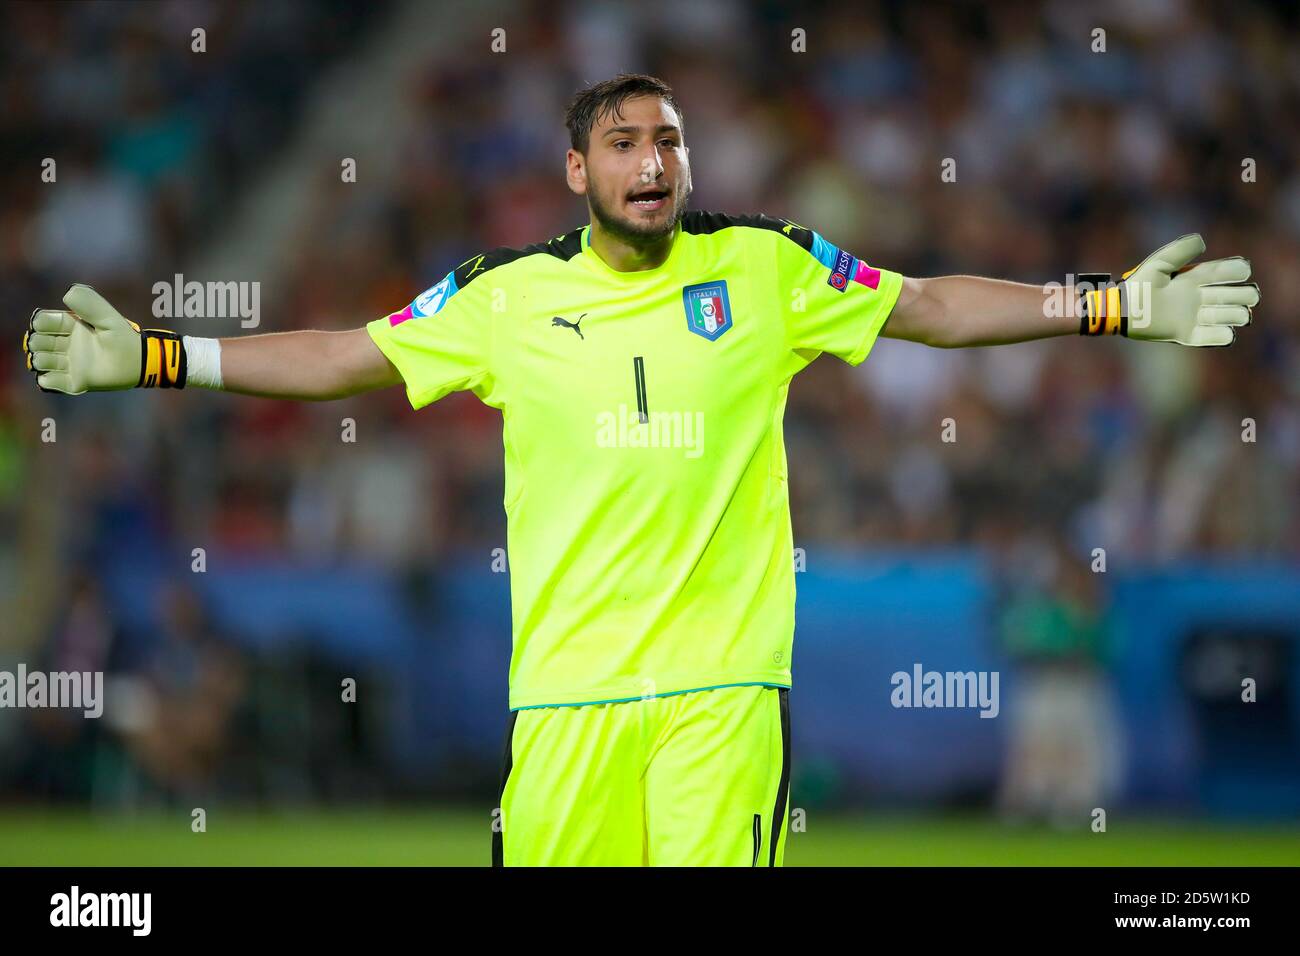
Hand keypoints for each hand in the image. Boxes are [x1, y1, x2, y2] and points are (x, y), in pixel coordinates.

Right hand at [23, 285, 143, 393]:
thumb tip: (68, 293)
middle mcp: (66, 345)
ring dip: (42, 361)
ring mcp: (69, 363)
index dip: (40, 323)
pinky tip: (51, 377)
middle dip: (37, 342)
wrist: (139, 363)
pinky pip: (51, 382)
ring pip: (40, 361)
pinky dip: (48, 380)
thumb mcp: (108, 318)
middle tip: (56, 345)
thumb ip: (90, 304)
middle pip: (36, 341)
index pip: (42, 322)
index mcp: (71, 326)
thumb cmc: (124, 338)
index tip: (43, 324)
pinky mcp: (75, 381)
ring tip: (59, 360)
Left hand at [1121, 234, 1258, 346]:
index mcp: (1194, 278)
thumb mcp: (1159, 264)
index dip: (1237, 271)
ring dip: (1237, 315)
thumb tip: (1203, 241)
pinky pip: (1213, 337)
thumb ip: (1180, 251)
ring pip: (1230, 316)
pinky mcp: (1188, 334)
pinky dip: (1224, 335)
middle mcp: (1199, 297)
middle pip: (1235, 295)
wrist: (1123, 310)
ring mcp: (1195, 317)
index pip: (1224, 273)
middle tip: (1245, 296)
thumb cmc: (1139, 284)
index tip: (1243, 270)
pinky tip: (1226, 332)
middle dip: (1245, 295)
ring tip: (1238, 315)